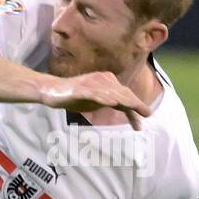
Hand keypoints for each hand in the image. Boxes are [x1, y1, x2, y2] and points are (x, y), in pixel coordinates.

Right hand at [39, 71, 153, 129]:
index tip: (146, 118)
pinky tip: (111, 103)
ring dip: (123, 100)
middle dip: (135, 103)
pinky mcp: (78, 90)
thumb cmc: (76, 96)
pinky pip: (93, 94)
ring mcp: (90, 85)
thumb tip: (131, 112)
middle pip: (122, 93)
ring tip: (135, 107)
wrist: (51, 91)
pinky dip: (102, 98)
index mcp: (107, 82)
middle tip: (147, 114)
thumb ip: (114, 104)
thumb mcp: (98, 102)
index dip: (137, 106)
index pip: (126, 95)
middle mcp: (101, 80)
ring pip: (110, 93)